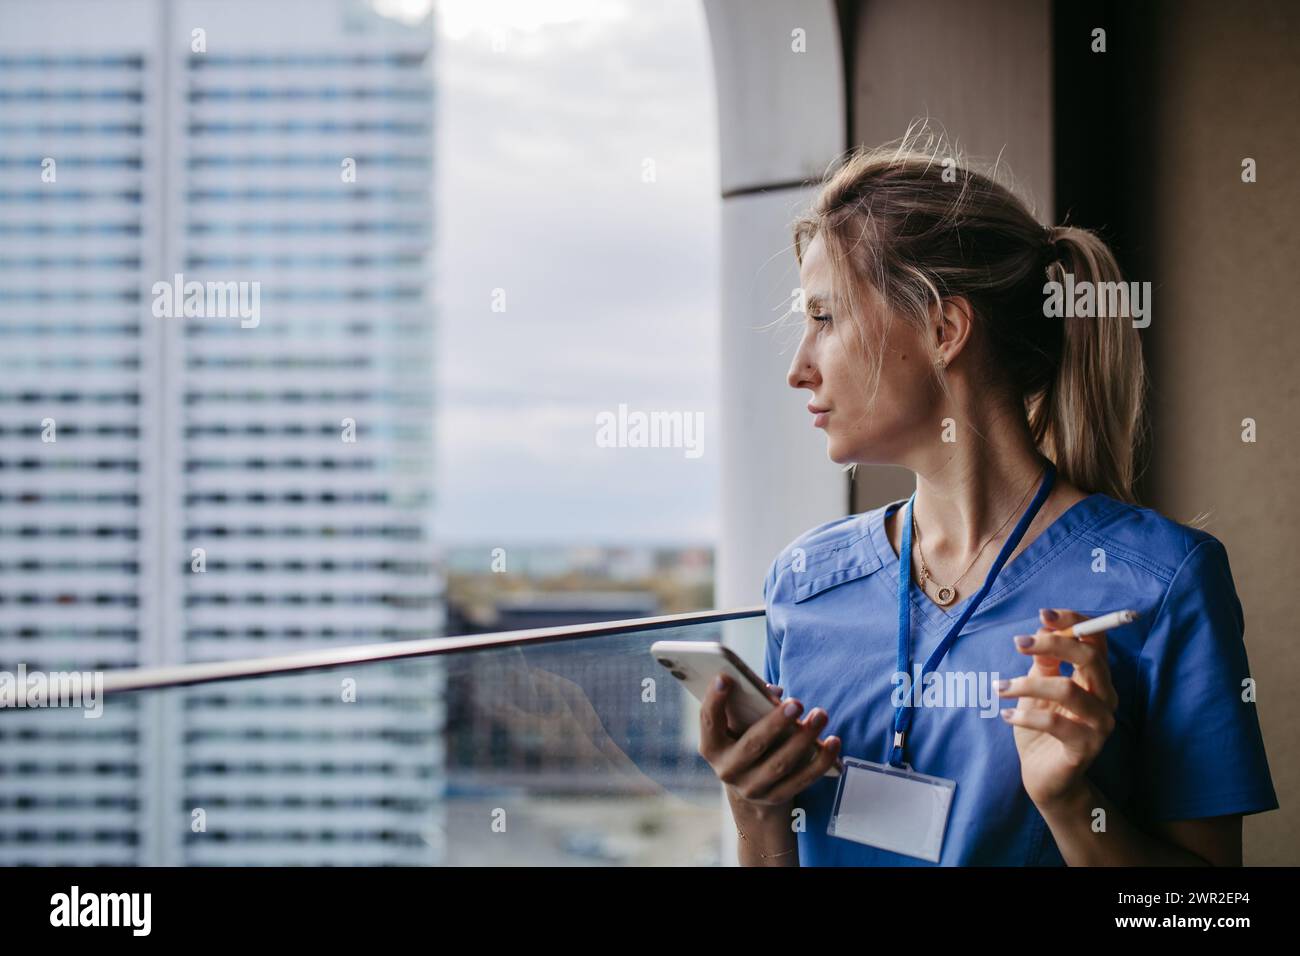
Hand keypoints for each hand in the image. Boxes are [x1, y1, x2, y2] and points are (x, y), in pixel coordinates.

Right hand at [698, 673, 840, 808]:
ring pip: (781, 764)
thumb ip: (748, 703)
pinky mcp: (777, 798)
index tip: (726, 676)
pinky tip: (833, 742)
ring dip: (804, 738)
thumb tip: (774, 693)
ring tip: (820, 715)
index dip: (714, 700)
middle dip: (776, 723)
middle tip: (797, 703)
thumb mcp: (737, 724)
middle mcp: (728, 770)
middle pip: (753, 745)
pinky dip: (820, 760)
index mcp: (712, 746)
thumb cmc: (744, 739)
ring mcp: (753, 788)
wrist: (750, 789)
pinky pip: (803, 779)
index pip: (709, 722)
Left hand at [996, 608, 1118, 809]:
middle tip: (1018, 643)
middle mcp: (1105, 697)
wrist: (1044, 775)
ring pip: (1069, 690)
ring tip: (1000, 688)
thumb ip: (1044, 659)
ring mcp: (1100, 724)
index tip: (1043, 614)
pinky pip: (1056, 724)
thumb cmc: (1042, 725)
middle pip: (1090, 658)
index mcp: (1096, 678)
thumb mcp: (1038, 686)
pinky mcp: (1086, 748)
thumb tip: (1041, 627)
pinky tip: (1007, 716)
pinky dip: (1026, 716)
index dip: (1074, 621)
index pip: (1096, 640)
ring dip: (1027, 684)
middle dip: (1053, 643)